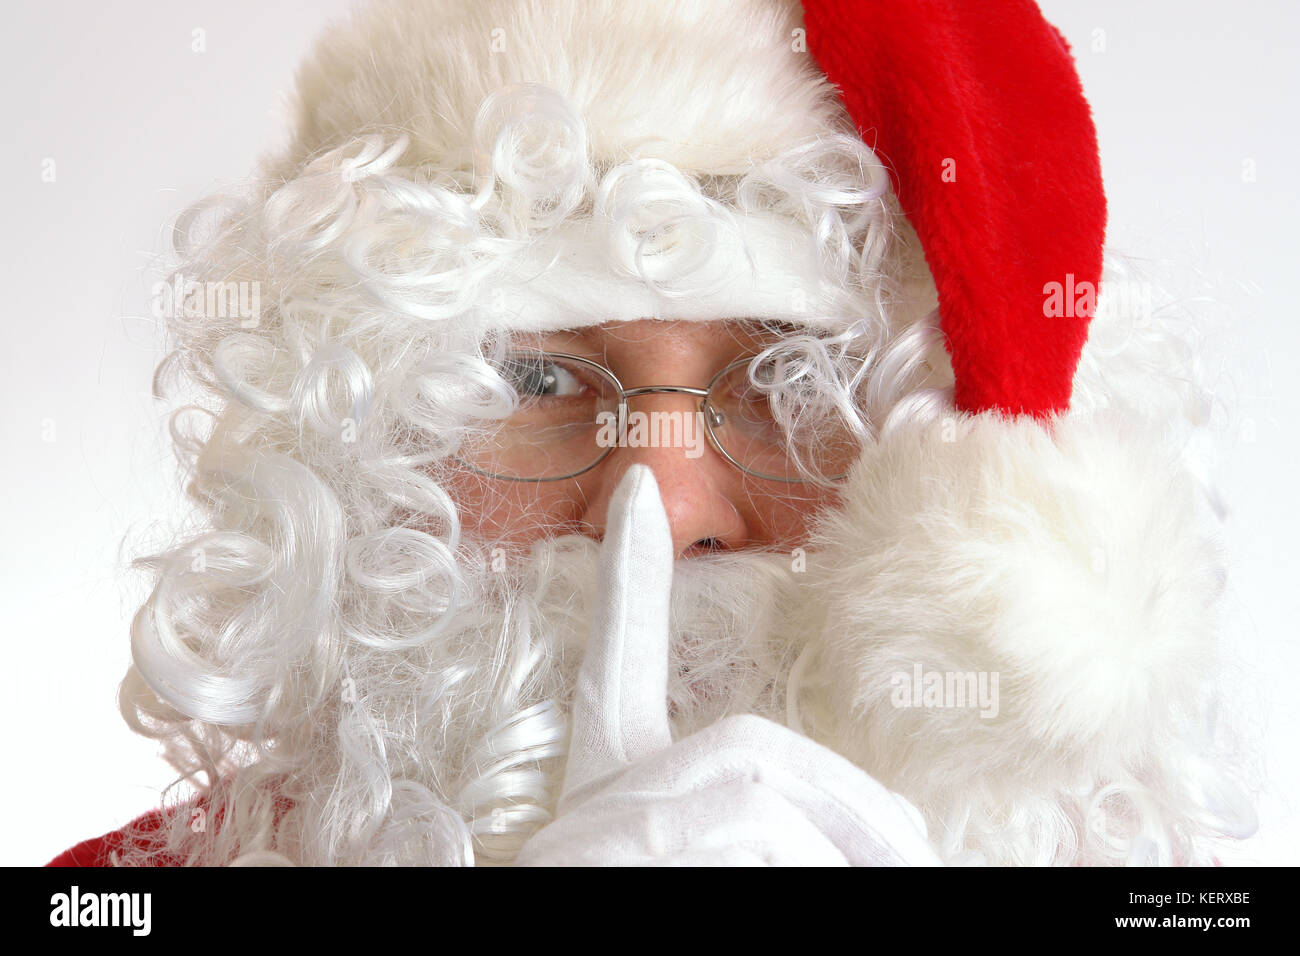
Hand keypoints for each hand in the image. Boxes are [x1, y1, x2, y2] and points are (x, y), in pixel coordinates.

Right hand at [514, 466, 941, 865]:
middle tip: (919, 849)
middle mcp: (603, 797)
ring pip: (767, 821)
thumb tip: (875, 798)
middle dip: (850, 805)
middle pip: (749, 758)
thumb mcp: (668, 836)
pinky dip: (814, 863)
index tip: (632, 497)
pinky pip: (758, 849)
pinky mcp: (631, 858)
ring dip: (837, 853)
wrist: (537, 937)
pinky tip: (820, 871)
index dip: (622, 579)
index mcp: (610, 781)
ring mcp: (614, 833)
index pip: (610, 662)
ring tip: (898, 870)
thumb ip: (746, 800)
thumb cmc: (613, 885)